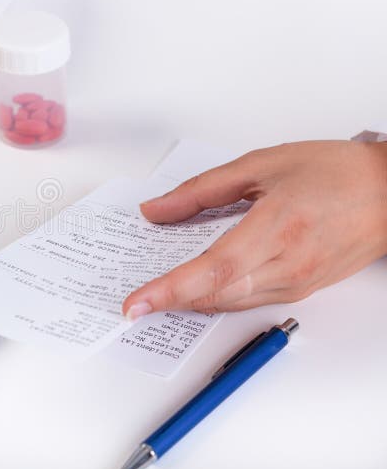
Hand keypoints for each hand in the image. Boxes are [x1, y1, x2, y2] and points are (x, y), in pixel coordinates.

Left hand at [122, 140, 386, 318]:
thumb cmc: (335, 172)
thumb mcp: (260, 165)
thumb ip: (201, 190)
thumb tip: (156, 210)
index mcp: (277, 226)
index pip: (213, 269)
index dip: (170, 289)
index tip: (136, 304)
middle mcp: (289, 263)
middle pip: (215, 294)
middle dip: (169, 301)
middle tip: (134, 301)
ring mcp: (297, 283)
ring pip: (229, 303)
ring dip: (190, 301)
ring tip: (156, 293)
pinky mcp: (300, 291)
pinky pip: (247, 301)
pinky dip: (216, 296)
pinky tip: (196, 286)